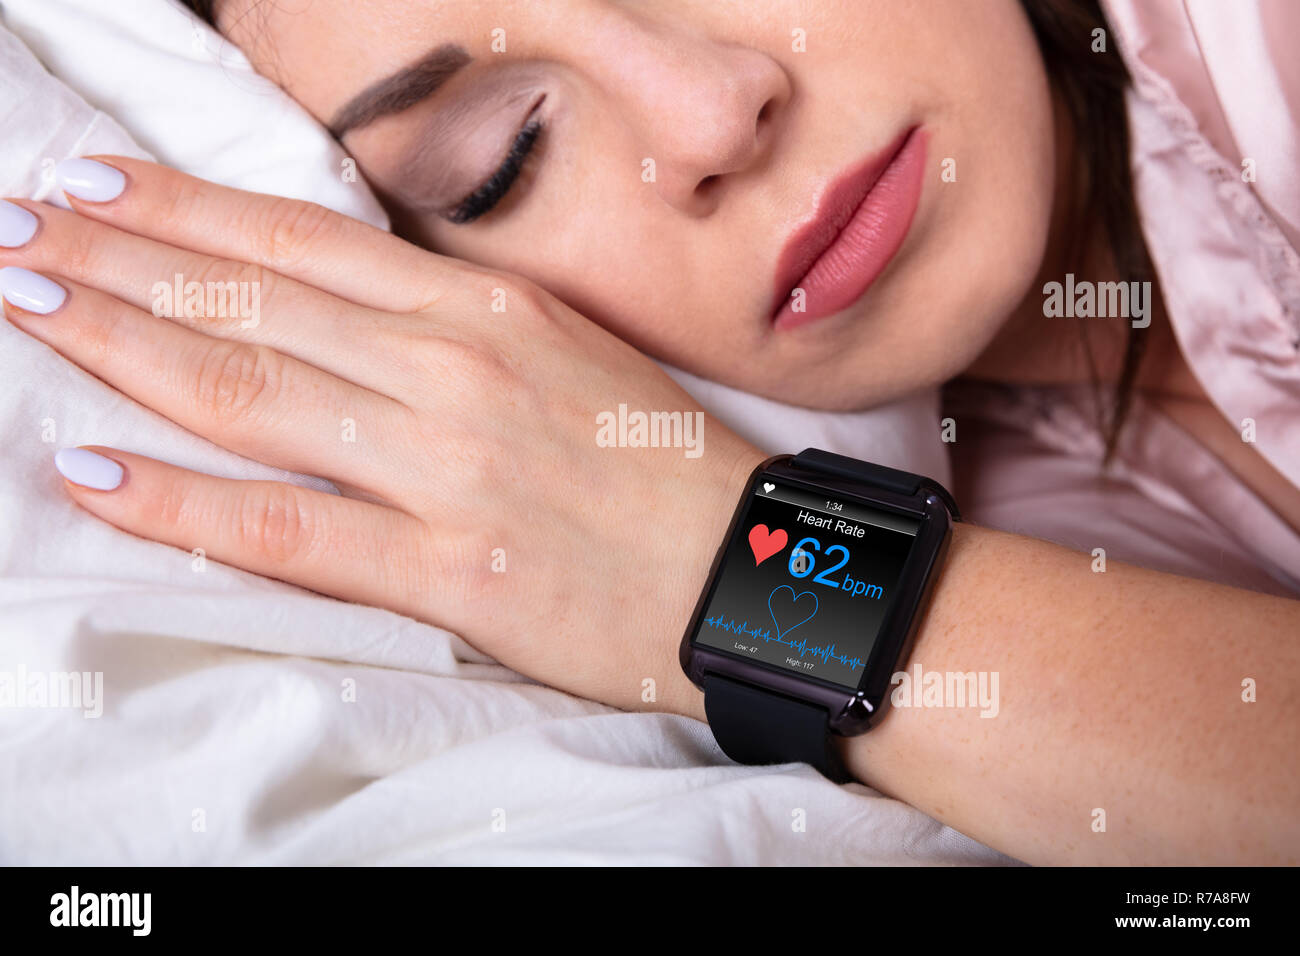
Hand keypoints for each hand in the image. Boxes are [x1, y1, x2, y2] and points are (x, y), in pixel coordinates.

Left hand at [0, 158, 761, 719]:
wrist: (754, 573)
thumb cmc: (665, 466)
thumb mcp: (569, 355)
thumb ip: (456, 327)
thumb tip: (349, 306)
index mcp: (490, 308)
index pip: (304, 239)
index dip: (187, 207)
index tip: (100, 187)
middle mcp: (455, 367)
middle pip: (253, 296)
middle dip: (119, 259)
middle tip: (21, 236)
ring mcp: (447, 464)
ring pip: (248, 387)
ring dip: (118, 343)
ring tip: (29, 305)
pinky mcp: (450, 566)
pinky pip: (286, 527)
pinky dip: (179, 499)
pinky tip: (92, 471)